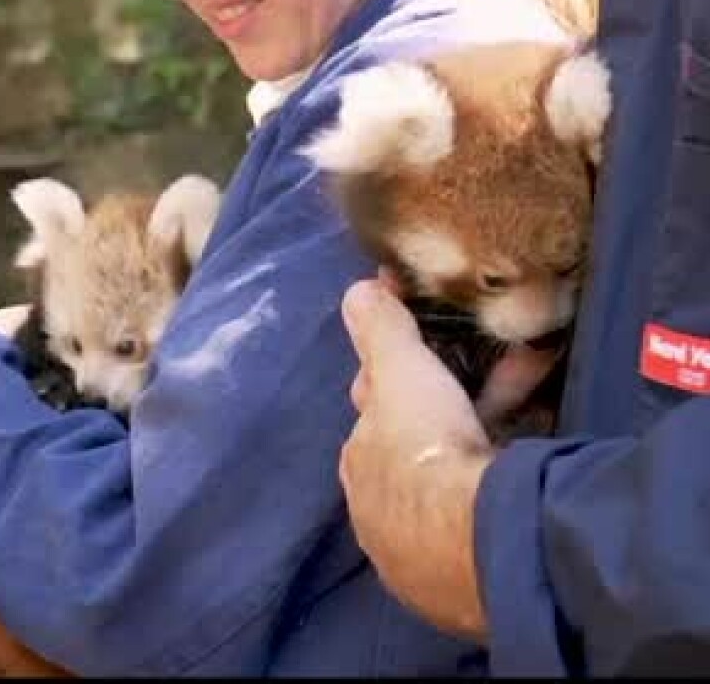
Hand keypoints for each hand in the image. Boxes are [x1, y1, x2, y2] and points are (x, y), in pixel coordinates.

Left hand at [338, 278, 493, 641]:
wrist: (478, 537)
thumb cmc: (428, 446)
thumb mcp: (401, 371)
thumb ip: (380, 330)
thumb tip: (358, 289)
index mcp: (358, 465)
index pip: (376, 419)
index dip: (403, 389)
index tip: (435, 370)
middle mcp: (377, 515)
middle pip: (412, 457)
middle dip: (444, 424)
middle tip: (486, 402)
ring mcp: (415, 557)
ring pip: (445, 494)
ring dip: (475, 460)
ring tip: (517, 432)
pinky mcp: (458, 588)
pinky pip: (474, 531)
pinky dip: (492, 503)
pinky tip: (519, 486)